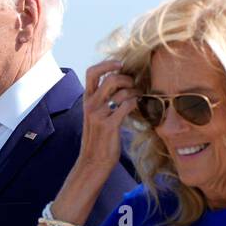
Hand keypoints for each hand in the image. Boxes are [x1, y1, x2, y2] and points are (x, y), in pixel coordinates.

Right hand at [78, 59, 137, 176]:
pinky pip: (127, 105)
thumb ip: (102, 100)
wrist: (93, 161)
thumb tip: (120, 83)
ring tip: (139, 95)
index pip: (92, 72)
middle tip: (134, 84)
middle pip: (111, 79)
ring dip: (135, 92)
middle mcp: (91, 105)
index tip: (120, 64)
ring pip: (122, 92)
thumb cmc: (98, 139)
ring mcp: (99, 115)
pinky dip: (135, 103)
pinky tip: (137, 105)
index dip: (107, 64)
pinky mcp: (109, 125)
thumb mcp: (95, 116)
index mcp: (86, 100)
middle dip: (127, 78)